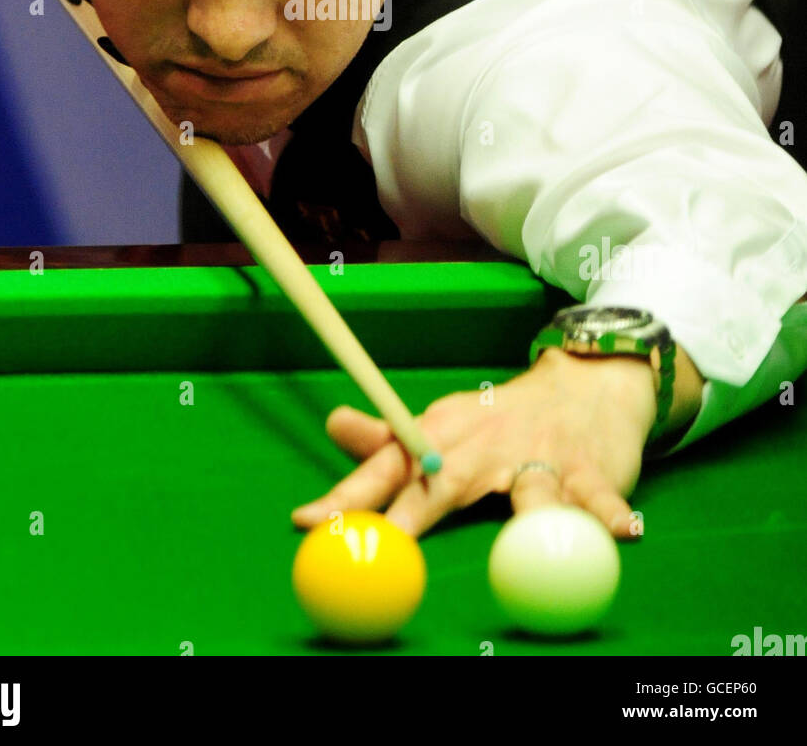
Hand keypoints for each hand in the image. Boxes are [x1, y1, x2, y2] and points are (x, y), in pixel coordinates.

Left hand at [292, 347, 658, 540]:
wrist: (585, 383)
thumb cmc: (501, 421)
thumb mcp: (444, 425)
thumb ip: (390, 442)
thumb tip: (332, 425)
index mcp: (442, 434)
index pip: (387, 465)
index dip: (347, 493)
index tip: (306, 519)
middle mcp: (484, 445)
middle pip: (444, 480)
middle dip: (413, 512)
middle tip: (385, 542)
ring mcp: (538, 456)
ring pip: (529, 486)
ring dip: (528, 510)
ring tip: (524, 532)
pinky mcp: (589, 470)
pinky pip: (596, 496)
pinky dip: (606, 513)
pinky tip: (619, 530)